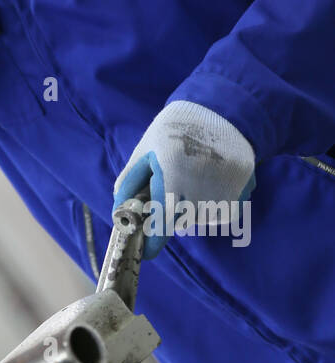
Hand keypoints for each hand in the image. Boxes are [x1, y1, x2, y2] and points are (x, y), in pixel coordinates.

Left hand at [113, 100, 255, 257]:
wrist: (221, 112)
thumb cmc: (175, 130)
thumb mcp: (146, 151)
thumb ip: (130, 183)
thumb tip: (118, 211)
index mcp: (172, 186)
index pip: (160, 229)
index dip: (151, 243)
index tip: (146, 251)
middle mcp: (200, 197)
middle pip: (181, 223)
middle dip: (172, 214)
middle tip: (171, 188)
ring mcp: (225, 198)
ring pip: (202, 218)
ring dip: (193, 207)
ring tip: (193, 176)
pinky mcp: (243, 195)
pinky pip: (222, 209)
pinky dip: (214, 200)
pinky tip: (211, 176)